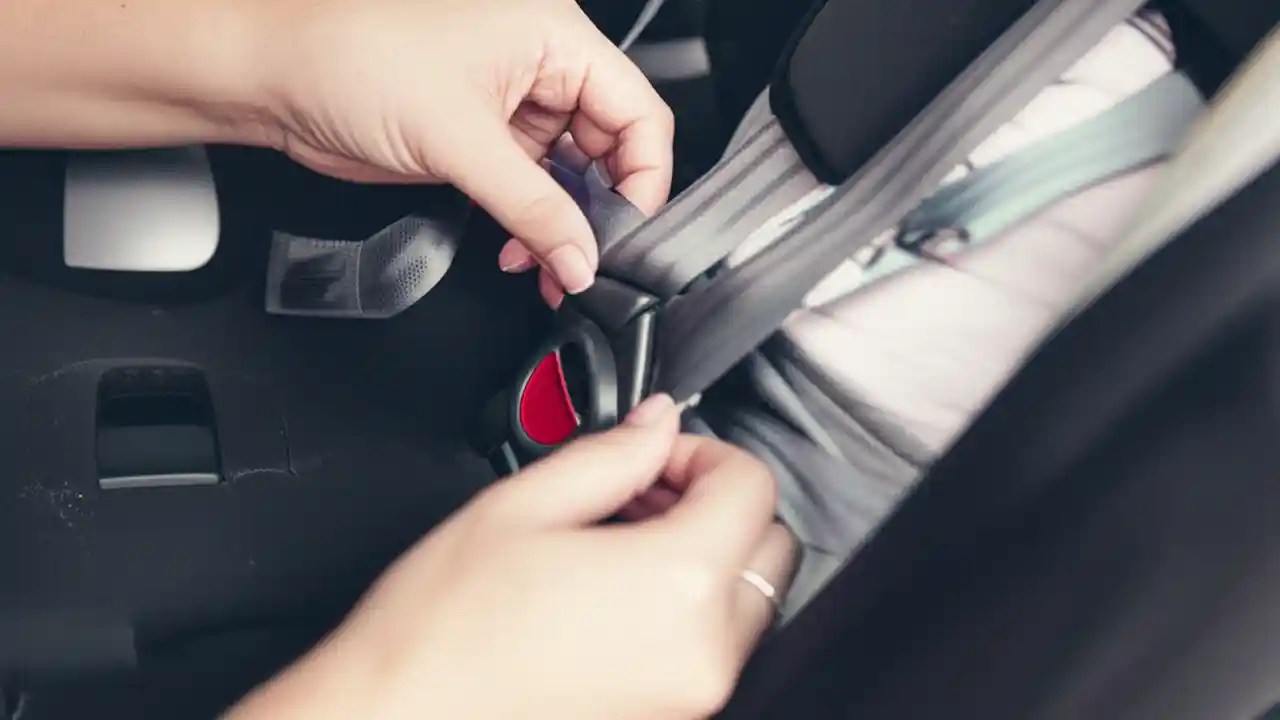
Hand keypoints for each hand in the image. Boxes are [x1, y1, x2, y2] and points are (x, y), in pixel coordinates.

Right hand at [226, 396, 797, 719]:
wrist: (397, 715)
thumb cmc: (442, 632)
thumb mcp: (522, 507)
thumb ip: (611, 454)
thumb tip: (655, 424)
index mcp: (674, 586)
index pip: (752, 486)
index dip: (704, 450)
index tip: (658, 453)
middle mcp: (700, 651)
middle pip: (768, 546)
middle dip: (716, 503)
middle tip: (645, 490)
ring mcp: (691, 694)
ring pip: (747, 598)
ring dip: (705, 555)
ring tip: (620, 540)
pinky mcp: (672, 717)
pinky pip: (713, 647)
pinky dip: (687, 608)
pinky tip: (616, 591)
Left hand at [253, 0, 674, 305]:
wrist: (274, 75)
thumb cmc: (349, 57)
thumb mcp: (460, 139)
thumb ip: (532, 207)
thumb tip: (582, 255)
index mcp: (553, 35)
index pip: (638, 111)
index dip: (644, 177)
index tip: (628, 232)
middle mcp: (539, 65)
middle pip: (609, 147)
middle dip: (601, 211)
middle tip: (588, 260)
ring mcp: (511, 103)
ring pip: (570, 175)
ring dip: (564, 226)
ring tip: (552, 267)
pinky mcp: (480, 137)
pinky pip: (530, 187)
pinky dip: (532, 223)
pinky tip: (523, 250)